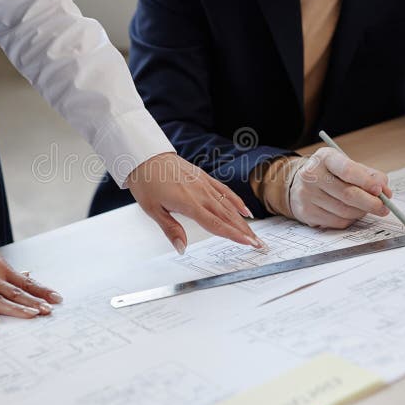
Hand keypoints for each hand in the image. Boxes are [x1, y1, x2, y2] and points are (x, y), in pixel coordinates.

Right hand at [0, 229, 62, 323]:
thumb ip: (10, 271)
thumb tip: (28, 275)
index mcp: (2, 270)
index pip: (27, 283)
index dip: (42, 291)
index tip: (58, 298)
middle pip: (16, 293)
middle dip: (34, 302)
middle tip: (49, 311)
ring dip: (16, 309)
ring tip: (32, 315)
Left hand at [126, 153, 263, 253]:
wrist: (144, 156)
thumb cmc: (146, 182)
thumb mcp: (152, 210)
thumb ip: (171, 229)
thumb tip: (182, 248)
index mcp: (188, 203)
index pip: (216, 223)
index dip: (234, 235)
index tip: (248, 243)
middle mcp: (200, 193)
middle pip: (227, 216)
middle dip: (245, 231)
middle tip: (260, 245)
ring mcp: (204, 184)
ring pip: (228, 205)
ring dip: (243, 221)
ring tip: (254, 234)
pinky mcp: (203, 178)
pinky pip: (224, 191)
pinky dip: (236, 201)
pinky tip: (245, 211)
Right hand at [288, 148, 391, 228]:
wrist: (299, 184)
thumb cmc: (330, 174)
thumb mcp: (348, 166)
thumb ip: (369, 176)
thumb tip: (385, 192)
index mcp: (324, 158)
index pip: (347, 170)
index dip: (366, 182)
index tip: (380, 190)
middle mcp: (311, 175)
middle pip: (347, 194)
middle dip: (370, 203)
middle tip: (384, 207)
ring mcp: (307, 195)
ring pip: (344, 211)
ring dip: (361, 212)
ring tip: (367, 208)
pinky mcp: (306, 212)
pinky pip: (337, 222)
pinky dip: (350, 220)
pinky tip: (351, 213)